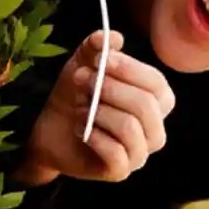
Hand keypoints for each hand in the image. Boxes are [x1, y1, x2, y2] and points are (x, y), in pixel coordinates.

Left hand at [18, 31, 175, 185]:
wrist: (51, 131)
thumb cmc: (76, 96)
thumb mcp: (83, 65)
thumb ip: (97, 48)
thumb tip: (112, 37)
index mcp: (156, 102)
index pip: (157, 84)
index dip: (131, 70)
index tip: (105, 59)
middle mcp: (155, 129)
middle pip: (145, 106)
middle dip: (110, 89)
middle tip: (82, 80)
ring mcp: (140, 153)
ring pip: (130, 128)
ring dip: (98, 112)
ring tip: (80, 107)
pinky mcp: (121, 171)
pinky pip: (115, 152)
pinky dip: (93, 136)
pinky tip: (81, 128)